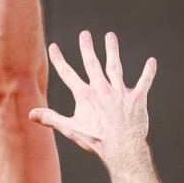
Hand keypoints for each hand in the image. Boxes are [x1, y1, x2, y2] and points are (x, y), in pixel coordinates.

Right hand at [30, 31, 156, 168]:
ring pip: (115, 66)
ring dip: (112, 50)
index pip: (68, 74)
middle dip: (87, 47)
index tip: (53, 47)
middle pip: (92, 63)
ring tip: (110, 36)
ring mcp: (120, 92)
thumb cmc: (96, 141)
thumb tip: (31, 114)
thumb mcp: (70, 129)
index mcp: (85, 96)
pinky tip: (152, 61)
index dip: (59, 60)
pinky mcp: (137, 99)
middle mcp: (102, 89)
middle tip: (84, 34)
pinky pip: (144, 82)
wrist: (122, 148)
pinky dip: (148, 72)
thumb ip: (51, 118)